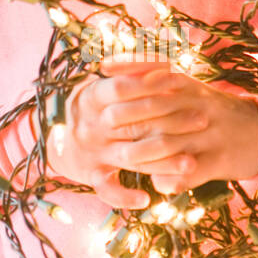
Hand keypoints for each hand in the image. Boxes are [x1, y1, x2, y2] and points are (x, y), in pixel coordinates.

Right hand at [45, 58, 206, 209]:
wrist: (53, 137)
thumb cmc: (90, 104)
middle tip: (203, 119)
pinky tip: (147, 199)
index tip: (181, 80)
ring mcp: (92, 152)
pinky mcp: (91, 175)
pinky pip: (107, 189)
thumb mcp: (100, 80)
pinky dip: (124, 196)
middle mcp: (91, 126)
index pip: (120, 88)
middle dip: (170, 121)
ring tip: (191, 163)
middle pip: (132, 123)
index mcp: (91, 97)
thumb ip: (128, 69)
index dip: (151, 83)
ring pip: (129, 158)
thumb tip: (165, 58)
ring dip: (162, 161)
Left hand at [102, 64, 257, 196]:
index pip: (154, 77)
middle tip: (103, 124)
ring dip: (142, 153)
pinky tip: (157, 185)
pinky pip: (189, 172)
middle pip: (156, 110)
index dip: (126, 77)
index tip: (102, 72)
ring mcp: (211, 134)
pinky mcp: (220, 160)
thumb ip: (160, 79)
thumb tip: (116, 68)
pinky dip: (170, 179)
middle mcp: (200, 106)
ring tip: (121, 158)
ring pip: (168, 143)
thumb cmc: (217, 112)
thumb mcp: (193, 89)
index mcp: (193, 87)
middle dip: (126, 118)